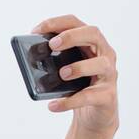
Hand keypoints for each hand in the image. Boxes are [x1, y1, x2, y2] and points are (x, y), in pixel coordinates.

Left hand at [34, 15, 118, 133]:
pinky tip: (54, 105)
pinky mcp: (107, 96)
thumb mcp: (65, 70)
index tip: (36, 31)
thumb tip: (30, 60)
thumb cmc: (79, 87)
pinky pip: (90, 96)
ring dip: (79, 67)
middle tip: (52, 45)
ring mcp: (109, 75)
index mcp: (90, 43)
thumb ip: (53, 61)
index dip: (56, 23)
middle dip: (71, 36)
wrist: (94, 115)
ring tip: (62, 74)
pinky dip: (71, 101)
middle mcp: (104, 54)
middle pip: (93, 34)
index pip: (76, 23)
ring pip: (100, 64)